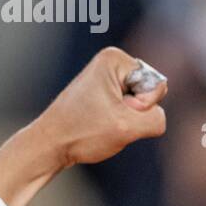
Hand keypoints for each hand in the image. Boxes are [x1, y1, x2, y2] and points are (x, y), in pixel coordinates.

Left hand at [41, 45, 168, 167]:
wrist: (47, 146)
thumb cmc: (81, 133)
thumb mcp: (127, 127)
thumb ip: (157, 119)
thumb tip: (157, 117)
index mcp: (115, 59)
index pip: (157, 86)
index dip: (141, 107)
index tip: (110, 113)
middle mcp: (111, 63)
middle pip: (150, 93)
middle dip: (134, 113)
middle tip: (104, 121)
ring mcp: (107, 78)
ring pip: (140, 106)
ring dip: (126, 121)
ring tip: (99, 124)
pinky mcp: (103, 94)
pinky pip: (128, 112)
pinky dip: (118, 124)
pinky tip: (97, 126)